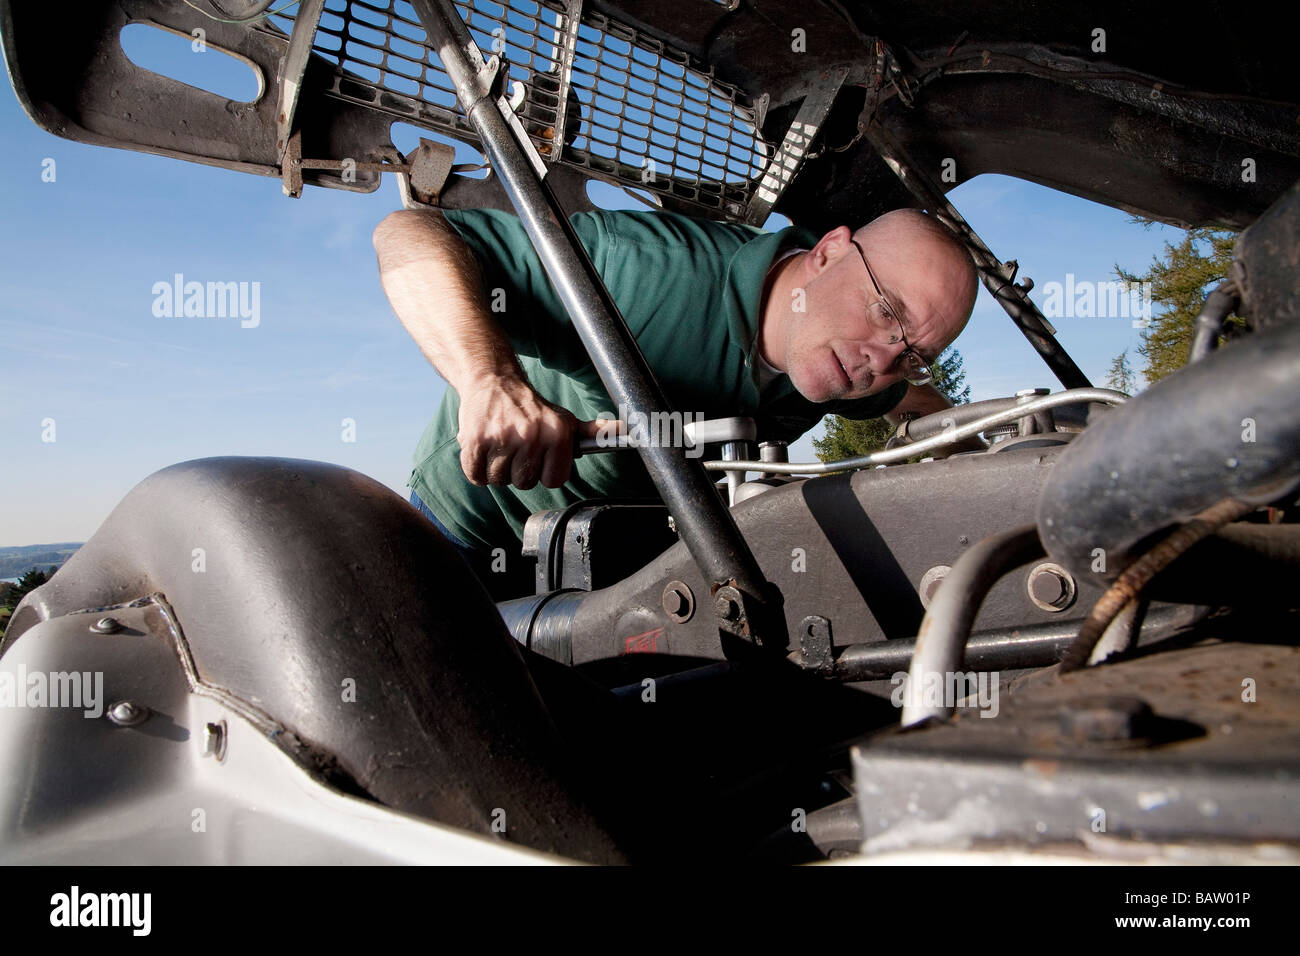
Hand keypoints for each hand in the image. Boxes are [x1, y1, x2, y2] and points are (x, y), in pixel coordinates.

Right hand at [456, 375, 609, 489]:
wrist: (493, 379)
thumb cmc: (532, 407)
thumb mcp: (565, 418)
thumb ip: (593, 432)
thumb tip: (624, 431)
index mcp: (557, 433)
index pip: (553, 480)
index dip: (544, 472)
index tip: (539, 457)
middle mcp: (531, 435)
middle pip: (524, 483)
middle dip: (519, 471)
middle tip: (516, 448)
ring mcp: (502, 438)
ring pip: (499, 481)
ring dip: (497, 469)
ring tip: (500, 446)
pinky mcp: (475, 441)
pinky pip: (476, 476)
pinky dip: (476, 468)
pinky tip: (484, 449)